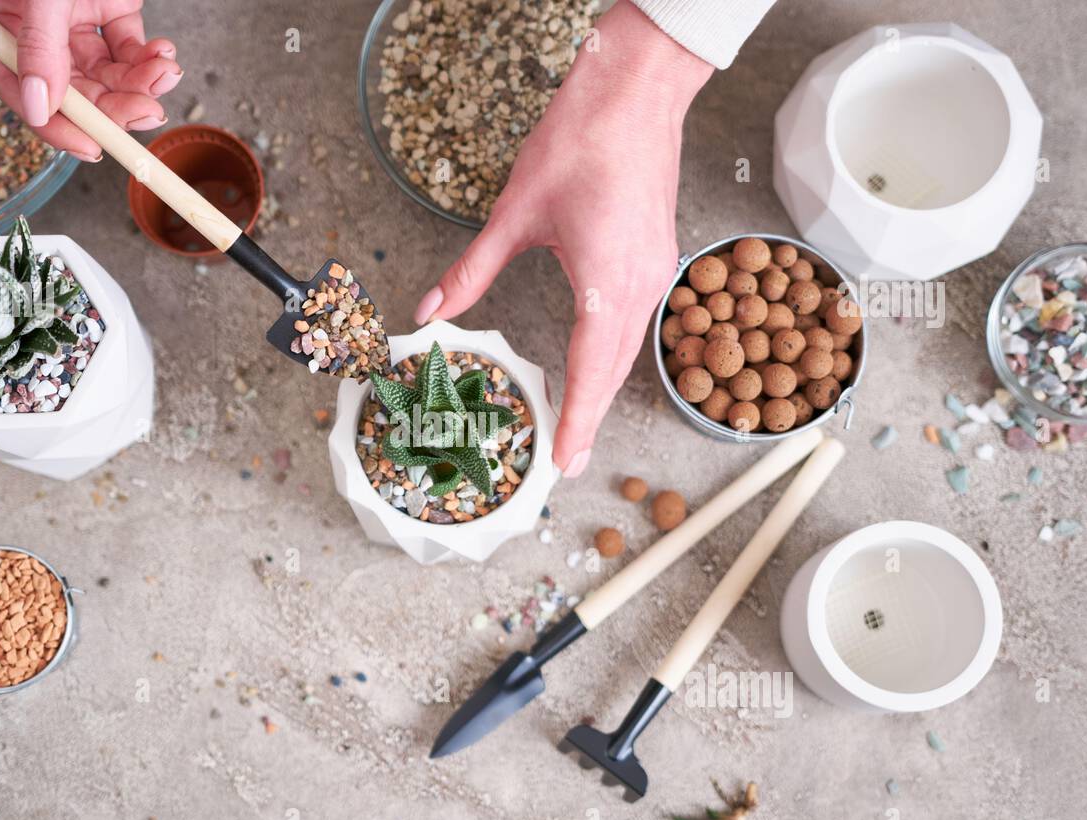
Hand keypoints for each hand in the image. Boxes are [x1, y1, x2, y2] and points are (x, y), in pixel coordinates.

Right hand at [0, 0, 183, 161]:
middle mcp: (37, 31)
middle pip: (76, 91)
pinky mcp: (109, 8)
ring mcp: (73, 21)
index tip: (92, 147)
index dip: (59, 126)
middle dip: (115, 106)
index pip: (26, 94)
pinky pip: (130, 48)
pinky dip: (150, 59)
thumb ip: (42, 47)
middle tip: (148, 112)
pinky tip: (164, 55)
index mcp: (3, 28)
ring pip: (108, 75)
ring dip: (140, 83)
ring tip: (165, 72)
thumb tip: (44, 108)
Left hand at [413, 3, 711, 476]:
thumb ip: (470, 272)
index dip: (577, 419)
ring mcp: (656, 271)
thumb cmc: (579, 142)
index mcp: (604, 279)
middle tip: (568, 461)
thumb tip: (427, 313)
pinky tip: (596, 363)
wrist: (636, 92)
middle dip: (590, 417)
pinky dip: (614, 353)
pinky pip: (637, 321)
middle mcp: (639, 283)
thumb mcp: (514, 214)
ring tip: (577, 424)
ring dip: (603, 388)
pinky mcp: (658, 258)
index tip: (564, 460)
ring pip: (629, 348)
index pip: (591, 368)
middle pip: (613, 369)